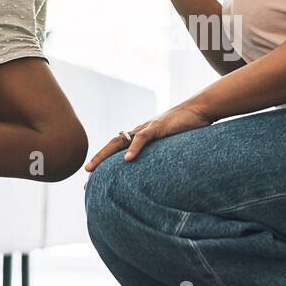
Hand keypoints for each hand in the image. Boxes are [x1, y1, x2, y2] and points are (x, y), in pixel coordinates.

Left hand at [83, 100, 212, 172]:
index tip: (94, 176)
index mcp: (141, 136)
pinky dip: (134, 148)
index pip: (118, 148)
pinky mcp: (159, 127)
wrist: (199, 109)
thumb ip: (162, 154)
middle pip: (112, 144)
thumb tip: (160, 171)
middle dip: (98, 159)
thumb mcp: (172, 145)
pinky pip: (143, 138)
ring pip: (120, 141)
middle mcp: (140, 131)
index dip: (105, 160)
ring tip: (94, 169)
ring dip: (105, 155)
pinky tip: (127, 160)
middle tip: (85, 174)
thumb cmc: (187, 127)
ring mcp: (147, 128)